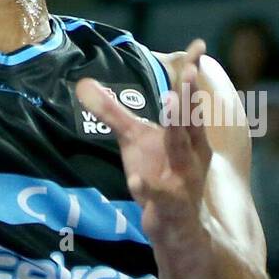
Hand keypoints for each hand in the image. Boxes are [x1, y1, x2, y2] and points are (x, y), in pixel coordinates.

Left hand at [76, 48, 212, 246]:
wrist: (181, 231)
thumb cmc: (160, 174)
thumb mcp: (134, 140)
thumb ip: (112, 111)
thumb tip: (82, 82)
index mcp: (187, 135)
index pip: (188, 101)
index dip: (190, 75)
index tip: (196, 47)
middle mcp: (191, 154)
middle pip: (189, 120)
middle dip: (188, 96)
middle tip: (189, 70)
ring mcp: (184, 181)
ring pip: (182, 153)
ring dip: (178, 130)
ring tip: (172, 102)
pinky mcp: (171, 209)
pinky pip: (161, 198)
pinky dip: (149, 189)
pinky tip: (136, 179)